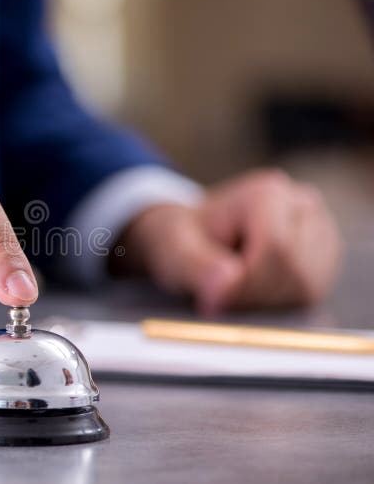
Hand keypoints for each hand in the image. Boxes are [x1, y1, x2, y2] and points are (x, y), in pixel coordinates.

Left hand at [116, 169, 341, 314]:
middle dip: (255, 297)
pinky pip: (313, 294)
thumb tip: (226, 283)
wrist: (191, 237)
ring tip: (232, 296)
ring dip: (268, 304)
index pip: (277, 250)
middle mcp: (303, 205)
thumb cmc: (182, 240)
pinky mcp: (324, 256)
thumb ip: (197, 265)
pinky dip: (280, 305)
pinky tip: (251, 296)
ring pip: (309, 286)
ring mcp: (320, 230)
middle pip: (296, 270)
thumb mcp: (175, 250)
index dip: (247, 284)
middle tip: (219, 302)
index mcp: (267, 193)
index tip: (213, 301)